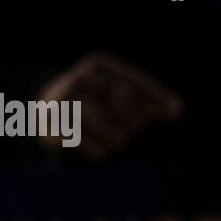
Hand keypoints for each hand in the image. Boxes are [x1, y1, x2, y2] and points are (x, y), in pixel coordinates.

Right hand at [37, 52, 182, 160]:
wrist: (44, 109)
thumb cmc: (96, 100)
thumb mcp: (120, 93)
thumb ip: (150, 100)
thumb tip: (176, 111)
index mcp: (100, 67)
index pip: (134, 81)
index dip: (156, 97)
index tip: (175, 113)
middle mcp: (80, 78)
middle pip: (118, 97)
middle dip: (133, 118)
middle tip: (136, 129)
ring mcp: (62, 99)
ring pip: (96, 115)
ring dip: (115, 134)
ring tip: (121, 142)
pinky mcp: (49, 123)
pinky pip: (77, 136)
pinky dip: (95, 147)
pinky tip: (104, 153)